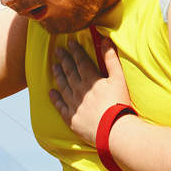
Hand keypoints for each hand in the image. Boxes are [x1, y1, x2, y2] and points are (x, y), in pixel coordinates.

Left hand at [48, 31, 131, 145]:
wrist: (113, 130)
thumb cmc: (119, 104)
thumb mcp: (119, 79)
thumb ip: (112, 60)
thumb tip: (106, 40)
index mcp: (91, 80)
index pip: (81, 62)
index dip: (75, 51)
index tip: (69, 43)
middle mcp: (79, 91)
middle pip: (69, 72)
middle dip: (63, 60)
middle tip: (57, 50)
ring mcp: (74, 105)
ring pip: (63, 86)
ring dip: (58, 75)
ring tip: (53, 66)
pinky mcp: (71, 119)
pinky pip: (60, 106)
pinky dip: (55, 99)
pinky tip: (51, 92)